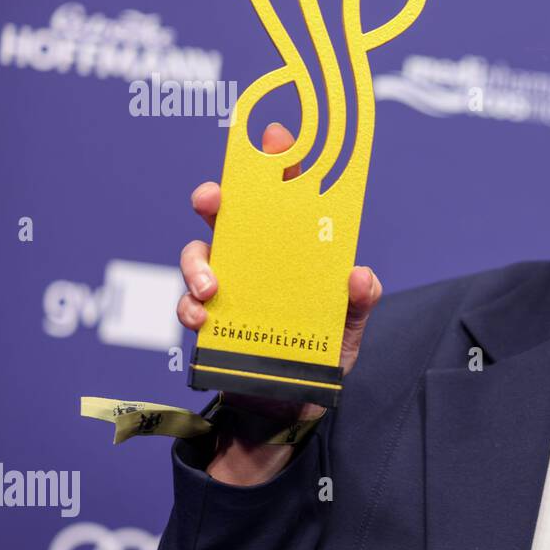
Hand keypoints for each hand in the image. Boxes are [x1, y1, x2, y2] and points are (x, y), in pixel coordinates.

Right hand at [177, 121, 382, 484]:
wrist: (289, 413)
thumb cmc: (321, 358)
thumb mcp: (349, 330)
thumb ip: (359, 303)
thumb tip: (360, 275)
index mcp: (293, 255)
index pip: (285, 201)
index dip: (279, 164)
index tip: (277, 136)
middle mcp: (257, 264)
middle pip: (230, 217)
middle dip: (217, 199)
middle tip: (213, 198)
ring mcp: (229, 289)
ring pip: (199, 256)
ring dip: (197, 264)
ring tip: (213, 287)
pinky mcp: (207, 321)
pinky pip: (188, 303)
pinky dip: (189, 307)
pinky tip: (201, 317)